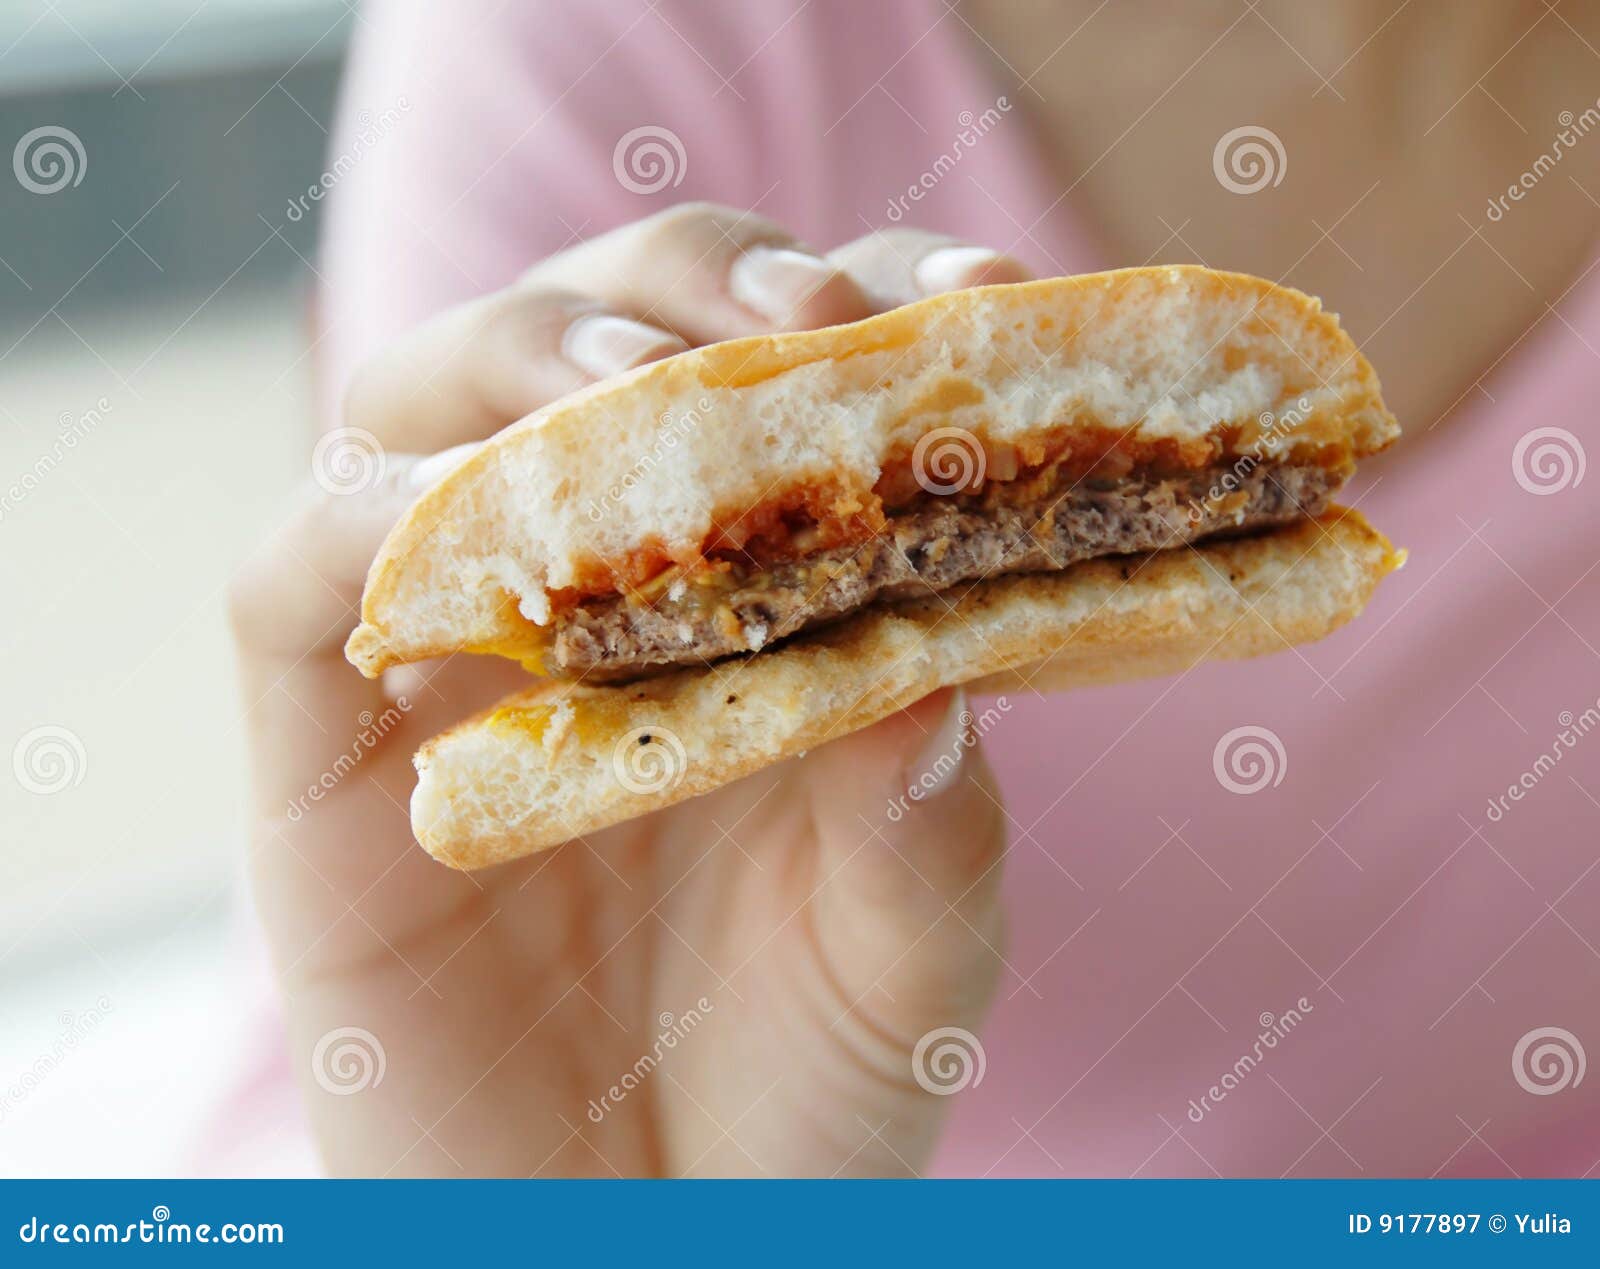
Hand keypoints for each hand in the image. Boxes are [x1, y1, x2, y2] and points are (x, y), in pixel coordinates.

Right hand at [231, 205, 1029, 1176]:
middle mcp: (595, 597)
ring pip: (423, 409)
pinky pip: (293, 587)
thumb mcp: (913, 960)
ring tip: (634, 395)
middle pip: (593, 340)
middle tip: (793, 321)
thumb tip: (927, 668)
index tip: (978, 299)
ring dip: (522, 360)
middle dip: (688, 291)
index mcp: (751, 604)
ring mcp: (453, 663)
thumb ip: (927, 825)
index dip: (871, 305)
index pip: (782, 381)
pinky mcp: (318, 760)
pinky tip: (476, 527)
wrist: (652, 1247)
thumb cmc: (800, 1098)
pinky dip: (366, 522)